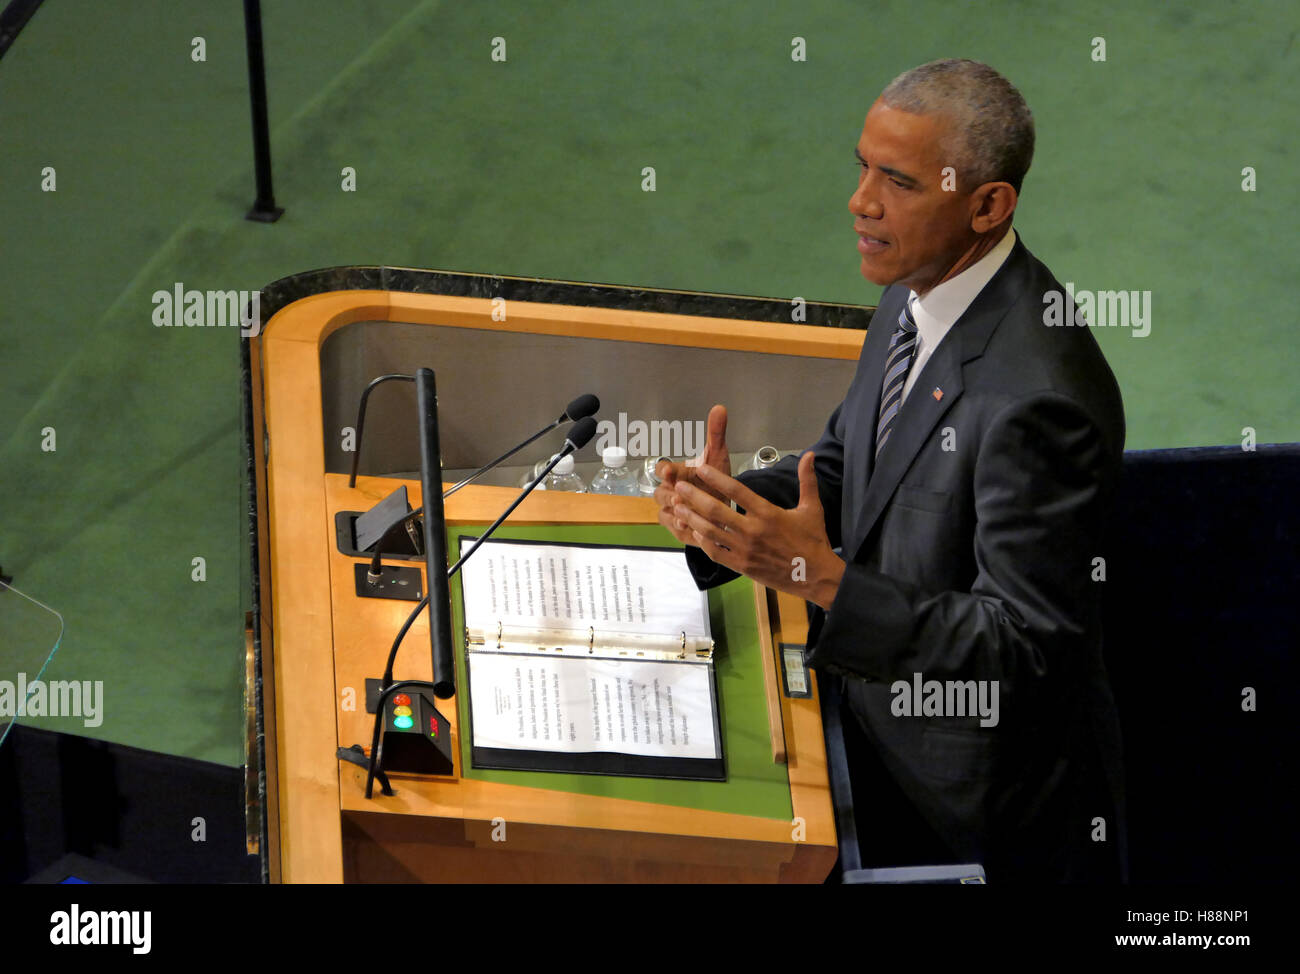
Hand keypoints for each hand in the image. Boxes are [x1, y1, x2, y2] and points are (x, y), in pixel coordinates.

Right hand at [654, 404, 730, 545]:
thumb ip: (716, 434)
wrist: (723, 507)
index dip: (665, 470)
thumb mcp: (718, 458)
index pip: (663, 468)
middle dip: (668, 494)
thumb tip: (720, 408)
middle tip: (678, 495)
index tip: (668, 471)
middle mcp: (671, 491)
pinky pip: (674, 530)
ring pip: (664, 513)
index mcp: (677, 474)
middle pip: (659, 493)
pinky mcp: (679, 528)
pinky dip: (682, 530)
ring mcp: (673, 511)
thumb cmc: (715, 482)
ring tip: (685, 515)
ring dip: (674, 513)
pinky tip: (693, 529)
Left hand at [669, 451, 845, 608]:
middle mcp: (753, 530)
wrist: (815, 576)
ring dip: (691, 518)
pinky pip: (716, 552)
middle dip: (694, 496)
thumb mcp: (812, 508)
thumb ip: (807, 480)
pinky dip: (703, 542)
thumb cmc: (813, 541)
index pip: (736, 490)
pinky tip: (695, 532)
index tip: (700, 468)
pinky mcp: (742, 566)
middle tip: (679, 486)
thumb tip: (810, 455)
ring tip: (677, 507)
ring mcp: (745, 550)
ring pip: (711, 532)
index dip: (715, 478)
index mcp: (768, 513)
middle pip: (716, 510)